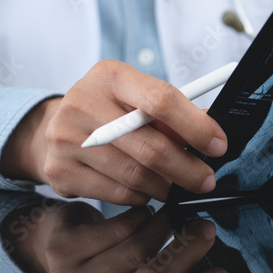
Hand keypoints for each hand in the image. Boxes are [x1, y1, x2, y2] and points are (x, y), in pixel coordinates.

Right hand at [1, 60, 226, 204]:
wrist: (54, 128)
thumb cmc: (111, 111)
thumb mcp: (137, 97)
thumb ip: (172, 113)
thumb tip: (212, 139)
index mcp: (111, 76)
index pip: (162, 100)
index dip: (196, 127)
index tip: (219, 146)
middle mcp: (83, 102)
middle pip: (151, 147)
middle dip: (188, 169)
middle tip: (206, 180)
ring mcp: (66, 138)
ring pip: (136, 176)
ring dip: (166, 187)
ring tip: (176, 186)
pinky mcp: (59, 170)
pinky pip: (117, 194)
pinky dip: (141, 196)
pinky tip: (147, 190)